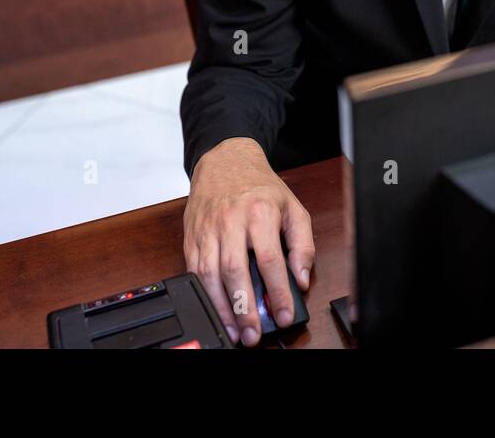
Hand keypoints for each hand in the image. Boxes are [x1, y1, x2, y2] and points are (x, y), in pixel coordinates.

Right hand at [183, 137, 314, 346]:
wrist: (225, 161)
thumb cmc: (260, 187)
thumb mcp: (293, 207)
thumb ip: (302, 244)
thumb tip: (300, 278)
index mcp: (260, 213)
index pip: (270, 260)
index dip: (277, 292)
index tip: (285, 314)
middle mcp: (231, 221)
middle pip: (235, 271)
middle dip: (244, 308)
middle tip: (253, 334)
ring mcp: (208, 229)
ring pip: (210, 274)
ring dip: (221, 307)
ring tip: (233, 330)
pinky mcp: (191, 236)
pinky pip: (194, 270)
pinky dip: (203, 293)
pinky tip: (214, 308)